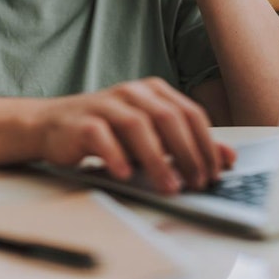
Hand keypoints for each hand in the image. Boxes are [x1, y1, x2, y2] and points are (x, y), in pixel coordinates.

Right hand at [32, 77, 235, 193]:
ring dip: (157, 160)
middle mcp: (133, 92)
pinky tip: (125, 175)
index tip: (214, 173)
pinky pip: (102, 136)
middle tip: (197, 182)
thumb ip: (186, 144)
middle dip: (188, 153)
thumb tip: (227, 158)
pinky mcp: (82, 121)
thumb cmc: (107, 131)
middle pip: (169, 118)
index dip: (206, 144)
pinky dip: (116, 156)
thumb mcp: (152, 135)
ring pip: (138, 126)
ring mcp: (106, 104)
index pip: (190, 113)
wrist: (52, 125)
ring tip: (169, 187)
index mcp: (154, 91)